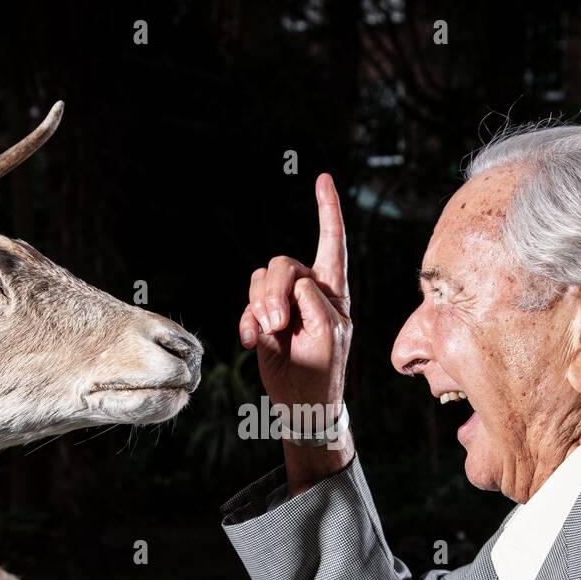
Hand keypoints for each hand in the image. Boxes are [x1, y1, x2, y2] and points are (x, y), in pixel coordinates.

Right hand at [240, 174, 354, 493]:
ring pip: (261, 279)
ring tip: (269, 333)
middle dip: (275, 292)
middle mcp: (308, 289)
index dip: (327, 211)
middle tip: (277, 324)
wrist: (302, 399)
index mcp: (333, 289)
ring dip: (261, 306)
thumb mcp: (331, 336)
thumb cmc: (326, 369)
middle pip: (283, 265)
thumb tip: (296, 283)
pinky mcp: (262, 316)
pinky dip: (247, 321)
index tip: (323, 180)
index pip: (332, 243)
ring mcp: (283, 302)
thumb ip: (316, 303)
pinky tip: (252, 341)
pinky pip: (247, 303)